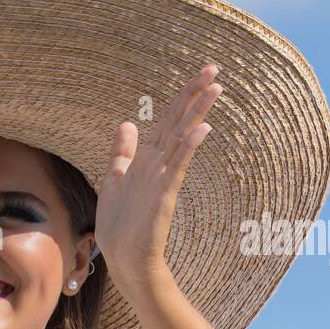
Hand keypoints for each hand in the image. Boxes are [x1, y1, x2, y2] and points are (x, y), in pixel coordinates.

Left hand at [94, 64, 221, 298]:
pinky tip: (201, 130)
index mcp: (147, 160)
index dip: (182, 97)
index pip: (168, 120)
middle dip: (194, 96)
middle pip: (178, 123)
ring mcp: (162, 179)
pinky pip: (177, 168)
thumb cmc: (120, 226)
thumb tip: (128, 123)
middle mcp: (158, 165)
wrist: (124, 259)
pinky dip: (188, 149)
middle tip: (215, 69)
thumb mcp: (114, 180)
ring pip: (181, 139)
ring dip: (197, 114)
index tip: (201, 74)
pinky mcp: (163, 197)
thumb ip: (122, 153)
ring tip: (215, 88)